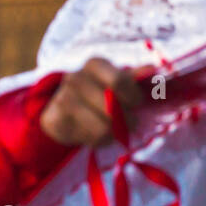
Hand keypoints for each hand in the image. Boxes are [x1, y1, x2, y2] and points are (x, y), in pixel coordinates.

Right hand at [39, 58, 155, 146]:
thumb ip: (133, 78)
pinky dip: (99, 141)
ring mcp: (62, 98)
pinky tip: (94, 133)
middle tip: (126, 122)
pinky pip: (90, 138)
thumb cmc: (97, 93)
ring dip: (113, 133)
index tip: (135, 104)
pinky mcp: (54, 119)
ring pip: (103, 127)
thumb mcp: (116, 83)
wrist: (61, 110)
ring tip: (110, 129)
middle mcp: (75, 77)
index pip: (119, 81)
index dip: (133, 97)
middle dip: (126, 119)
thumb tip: (151, 68)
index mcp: (95, 64)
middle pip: (112, 106)